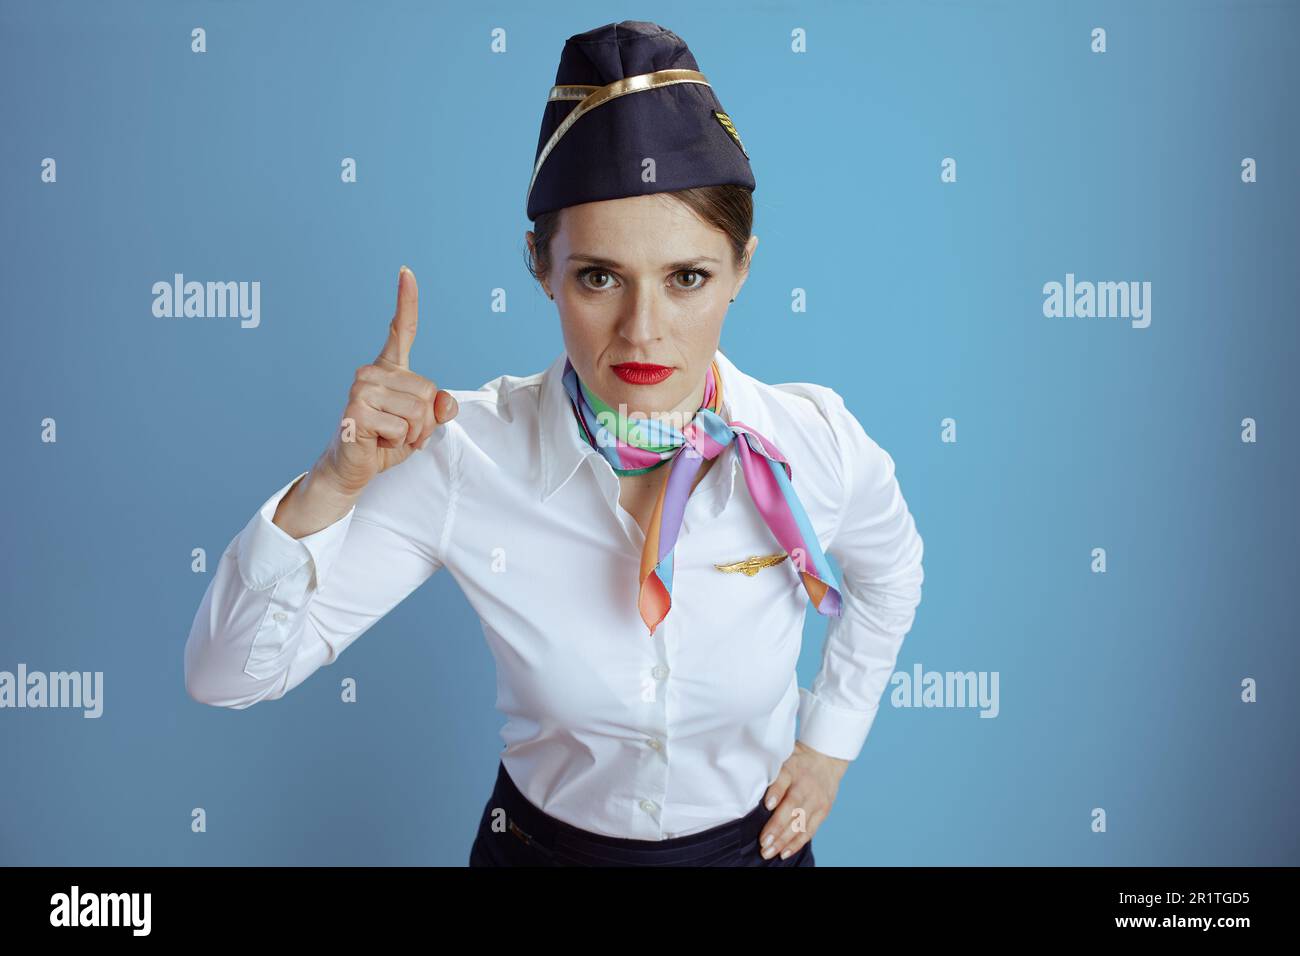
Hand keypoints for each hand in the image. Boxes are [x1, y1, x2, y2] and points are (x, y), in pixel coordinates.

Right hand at [317, 265, 457, 496]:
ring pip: (417, 411)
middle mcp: (371, 372)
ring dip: (413, 434)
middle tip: (402, 432)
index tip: (406, 272)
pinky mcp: (356, 412)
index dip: (406, 301)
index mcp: (388, 369)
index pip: (400, 330)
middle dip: (424, 421)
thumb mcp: (421, 425)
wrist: (353, 467)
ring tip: (389, 437)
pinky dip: (398, 443)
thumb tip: (444, 403)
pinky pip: (401, 429)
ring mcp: (360, 390)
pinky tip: (377, 442)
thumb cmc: (386, 441)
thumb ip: (438, 409)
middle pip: (427, 391)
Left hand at [757, 740, 849, 860]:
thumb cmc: (796, 762)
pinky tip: (784, 852)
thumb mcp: (782, 758)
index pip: (783, 779)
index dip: (776, 792)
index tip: (767, 805)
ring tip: (769, 852)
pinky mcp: (824, 810)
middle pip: (792, 806)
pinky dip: (797, 843)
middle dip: (777, 826)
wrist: (826, 759)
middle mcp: (805, 785)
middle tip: (763, 842)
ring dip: (784, 840)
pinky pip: (809, 830)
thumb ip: (770, 773)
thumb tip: (749, 791)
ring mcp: (816, 799)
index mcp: (792, 768)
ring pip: (800, 822)